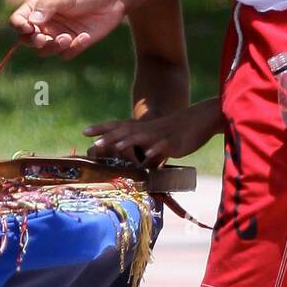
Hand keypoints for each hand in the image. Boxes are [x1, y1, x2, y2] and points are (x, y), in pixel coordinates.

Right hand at [10, 0, 128, 58]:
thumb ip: (48, 7)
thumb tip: (31, 21)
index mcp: (38, 6)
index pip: (18, 19)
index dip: (19, 26)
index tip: (28, 27)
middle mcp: (46, 21)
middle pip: (28, 39)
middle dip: (33, 41)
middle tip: (43, 38)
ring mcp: (59, 33)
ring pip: (45, 51)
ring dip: (52, 47)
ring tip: (66, 38)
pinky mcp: (74, 43)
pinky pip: (65, 54)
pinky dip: (73, 48)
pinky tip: (85, 37)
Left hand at [83, 98, 222, 166]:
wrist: (202, 118)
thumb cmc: (179, 132)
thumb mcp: (160, 143)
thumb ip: (149, 155)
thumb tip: (141, 168)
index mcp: (143, 129)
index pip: (119, 126)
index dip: (102, 128)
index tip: (84, 131)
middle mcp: (148, 130)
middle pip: (126, 131)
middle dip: (109, 136)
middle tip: (93, 143)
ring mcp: (161, 136)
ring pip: (141, 137)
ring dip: (127, 141)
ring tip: (114, 146)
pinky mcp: (175, 142)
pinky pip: (164, 146)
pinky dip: (157, 149)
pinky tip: (149, 153)